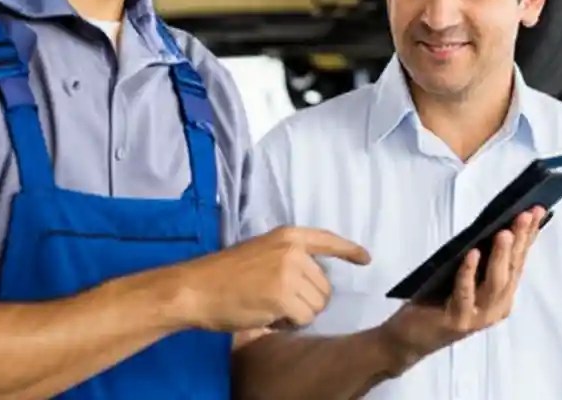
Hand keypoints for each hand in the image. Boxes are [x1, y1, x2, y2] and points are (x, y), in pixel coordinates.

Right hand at [174, 226, 370, 332]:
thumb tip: (313, 279)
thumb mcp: (259, 252)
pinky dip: (289, 324)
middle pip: (325, 286)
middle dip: (307, 300)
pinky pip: (304, 319)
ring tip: (270, 307)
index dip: (349, 250)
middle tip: (276, 300)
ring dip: (298, 314)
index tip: (365, 258)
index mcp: (287, 236)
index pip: (327, 239)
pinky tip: (268, 316)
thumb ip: (288, 258)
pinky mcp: (283, 296)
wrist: (196, 288)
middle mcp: (293, 251)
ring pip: (317, 305)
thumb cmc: (222, 275)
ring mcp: (289, 273)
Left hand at [380, 207, 544, 360]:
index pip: (518, 261)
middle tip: (524, 215)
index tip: (536, 210)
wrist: (410, 336)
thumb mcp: (463, 275)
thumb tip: (494, 224)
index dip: (528, 236)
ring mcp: (478, 316)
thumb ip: (479, 258)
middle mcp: (496, 307)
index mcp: (502, 295)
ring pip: (495, 283)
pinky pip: (465, 293)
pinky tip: (472, 253)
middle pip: (511, 270)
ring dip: (500, 256)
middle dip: (520, 240)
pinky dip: (469, 272)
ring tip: (504, 233)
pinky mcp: (458, 321)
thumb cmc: (437, 299)